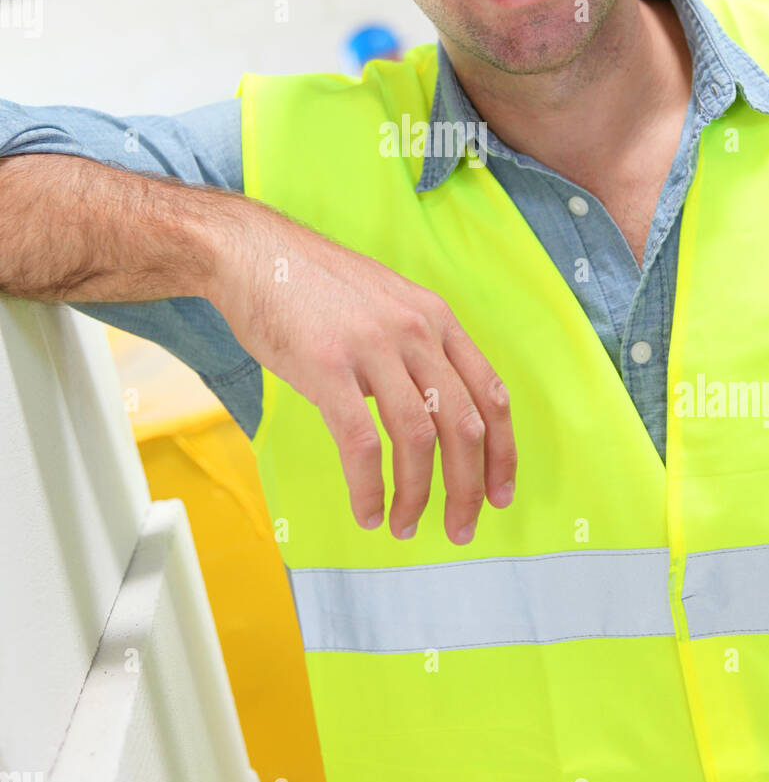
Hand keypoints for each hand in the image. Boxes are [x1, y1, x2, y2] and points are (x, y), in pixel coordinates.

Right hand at [210, 208, 515, 544]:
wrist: (254, 253)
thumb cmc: (313, 285)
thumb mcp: (388, 302)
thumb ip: (418, 347)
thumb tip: (437, 408)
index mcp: (435, 318)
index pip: (489, 394)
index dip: (502, 452)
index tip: (499, 491)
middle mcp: (415, 332)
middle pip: (464, 425)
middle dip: (469, 487)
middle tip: (462, 527)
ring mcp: (373, 348)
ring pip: (419, 440)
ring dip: (419, 496)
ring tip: (407, 525)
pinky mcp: (328, 369)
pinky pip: (363, 445)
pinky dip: (371, 488)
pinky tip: (369, 510)